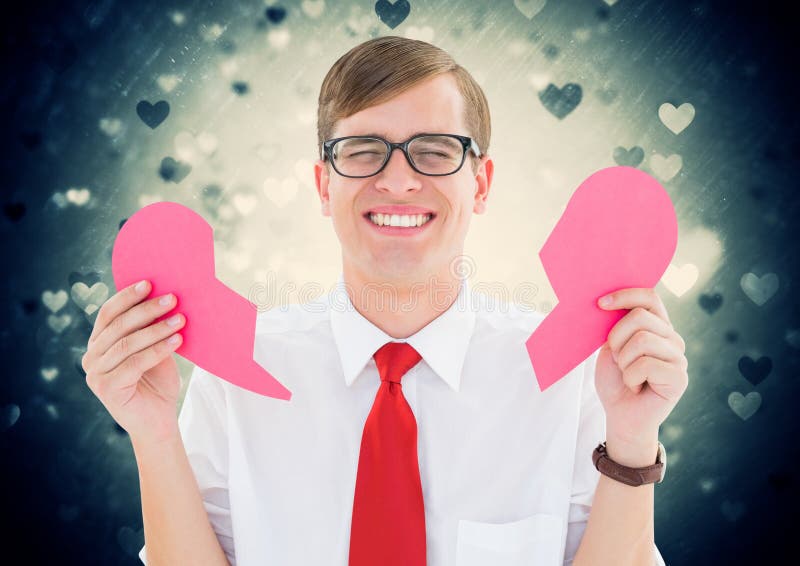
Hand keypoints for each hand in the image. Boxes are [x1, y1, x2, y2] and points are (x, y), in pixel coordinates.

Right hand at [82, 279, 185, 444]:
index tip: (149, 283)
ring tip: (181, 319)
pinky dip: (158, 349)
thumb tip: (166, 297)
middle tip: (173, 298)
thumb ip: (151, 328)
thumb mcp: (154, 349)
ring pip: (127, 344)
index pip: (108, 313)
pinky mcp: (106, 389)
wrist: (158, 420)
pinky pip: (135, 363)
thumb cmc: (157, 382)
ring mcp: (95, 374)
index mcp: (99, 343)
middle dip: (147, 310)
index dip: (127, 297)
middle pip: (118, 326)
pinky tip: (178, 340)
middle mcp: (91, 357)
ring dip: (157, 329)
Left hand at [594, 287, 687, 463]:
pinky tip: (636, 387)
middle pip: (640, 317)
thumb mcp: (610, 347)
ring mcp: (679, 357)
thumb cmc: (615, 381)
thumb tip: (608, 301)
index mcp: (657, 327)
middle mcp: (672, 338)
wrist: (620, 416)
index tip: (600, 304)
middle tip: (617, 359)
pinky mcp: (680, 377)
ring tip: (627, 375)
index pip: (649, 297)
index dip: (625, 295)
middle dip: (616, 338)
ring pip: (642, 340)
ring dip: (623, 360)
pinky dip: (631, 378)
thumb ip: (616, 325)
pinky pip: (646, 364)